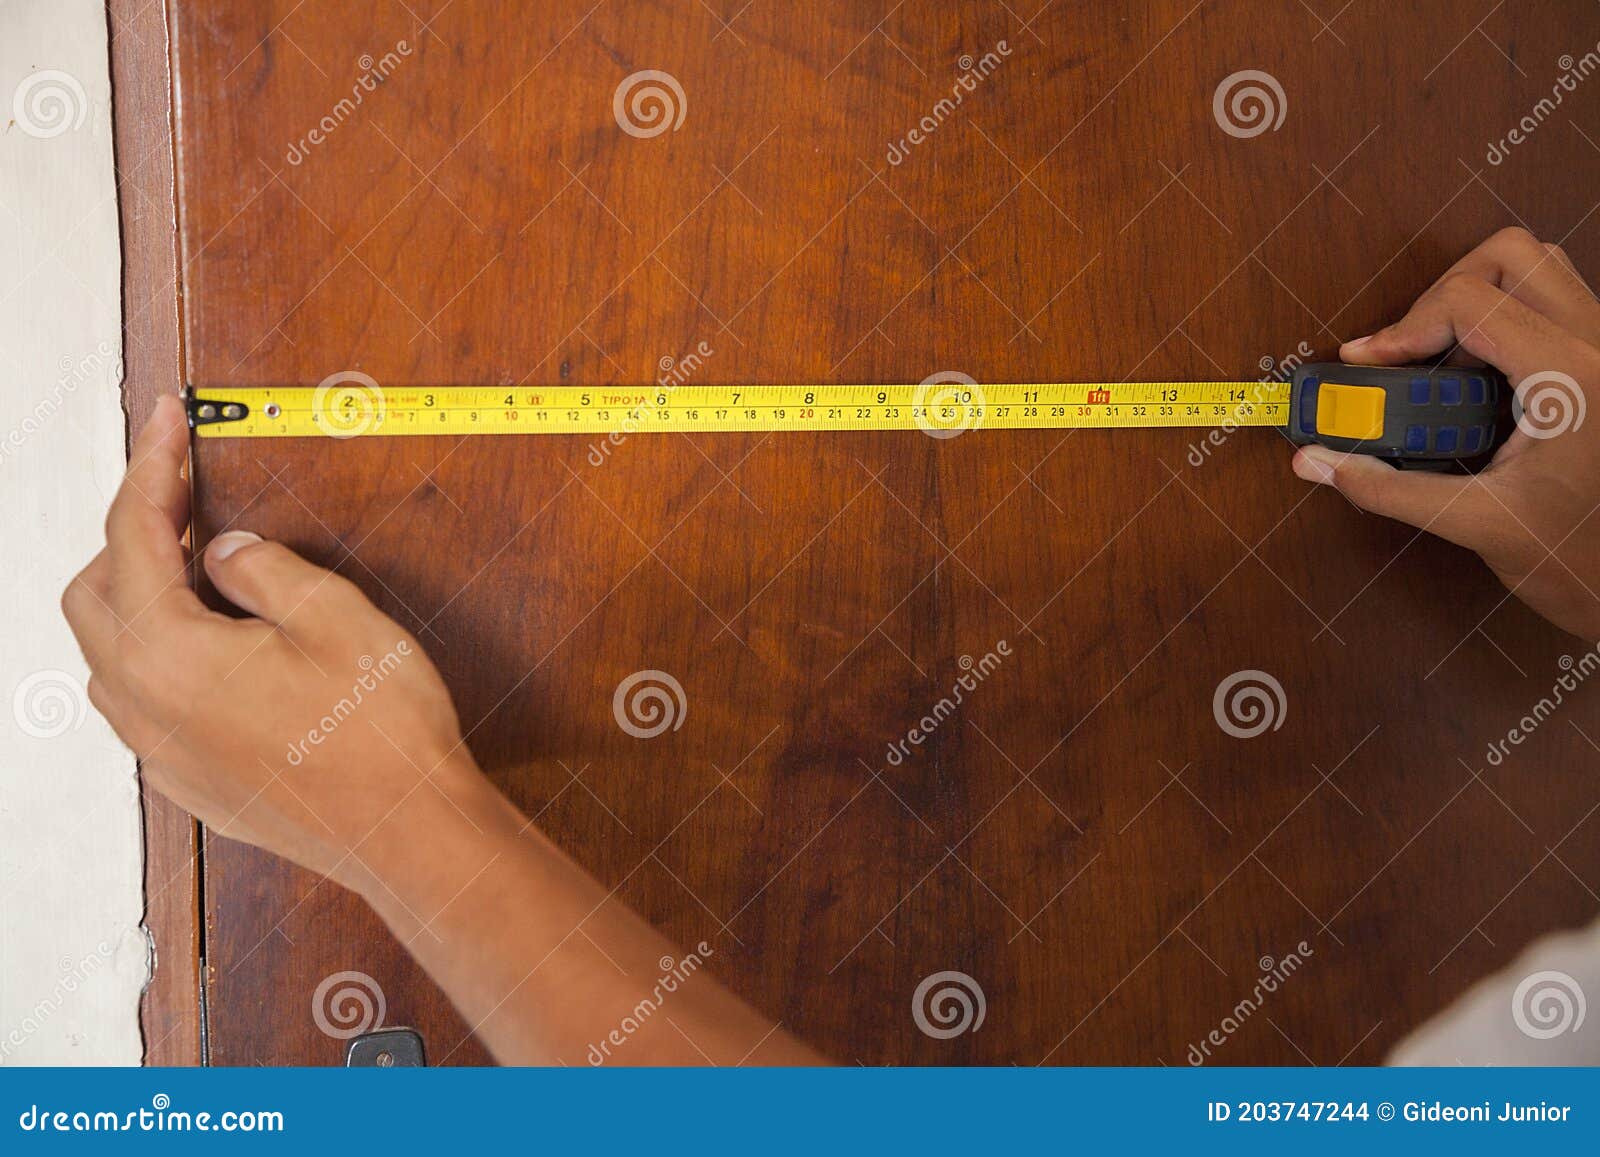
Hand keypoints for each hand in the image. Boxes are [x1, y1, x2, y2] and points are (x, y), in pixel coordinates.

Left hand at [61, 394, 495, 887]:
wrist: (408, 836)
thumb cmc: (382, 736)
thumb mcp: (335, 618)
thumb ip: (265, 569)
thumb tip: (228, 552)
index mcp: (168, 655)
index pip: (133, 536)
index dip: (151, 469)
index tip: (166, 423)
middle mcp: (145, 709)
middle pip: (92, 597)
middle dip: (131, 536)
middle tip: (192, 502)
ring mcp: (162, 754)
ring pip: (109, 658)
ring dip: (141, 601)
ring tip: (208, 574)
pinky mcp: (190, 783)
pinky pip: (144, 707)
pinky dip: (162, 658)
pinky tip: (222, 650)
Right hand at [1292, 227, 1599, 639]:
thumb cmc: (1578, 559)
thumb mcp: (1476, 524)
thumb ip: (1388, 489)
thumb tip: (1315, 461)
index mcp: (1576, 376)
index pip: (1472, 302)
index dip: (1404, 327)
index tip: (1366, 364)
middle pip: (1511, 257)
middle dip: (1444, 294)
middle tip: (1408, 353)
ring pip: (1539, 269)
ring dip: (1477, 299)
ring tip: (1442, 362)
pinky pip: (1553, 305)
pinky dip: (1503, 323)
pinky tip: (1478, 381)